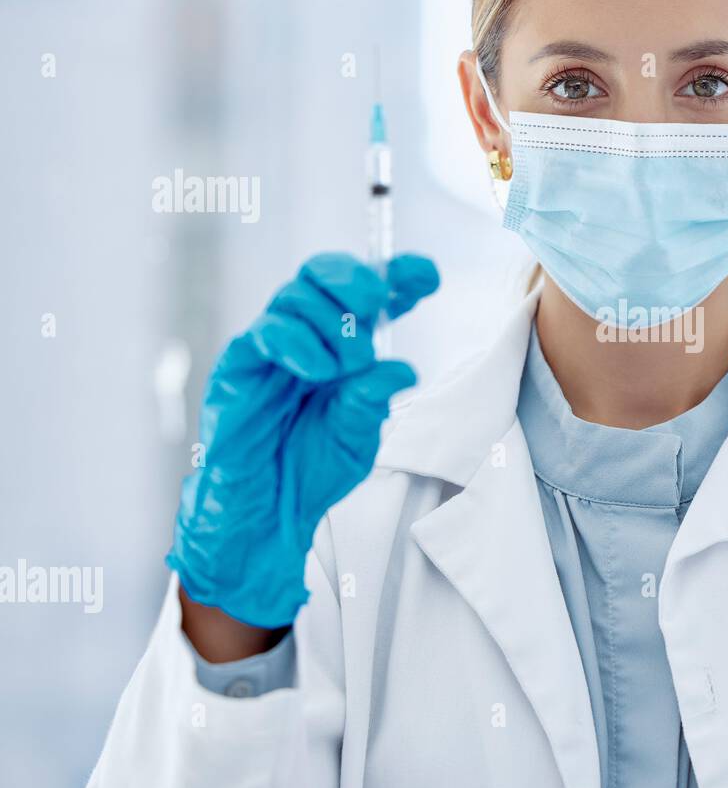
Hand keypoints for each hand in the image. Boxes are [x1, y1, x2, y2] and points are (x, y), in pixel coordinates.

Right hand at [166, 252, 439, 628]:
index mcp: (343, 347)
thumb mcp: (358, 434)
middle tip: (376, 304)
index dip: (398, 276)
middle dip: (357, 279)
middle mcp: (306, 338)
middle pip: (323, 273)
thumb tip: (403, 368)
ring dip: (331, 322)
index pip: (368, 295)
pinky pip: (265, 333)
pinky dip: (298, 342)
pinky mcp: (239, 367)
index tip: (427, 275)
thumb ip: (374, 397)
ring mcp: (271, 349)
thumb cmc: (310, 470)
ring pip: (296, 296)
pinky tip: (319, 371)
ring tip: (347, 365)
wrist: (266, 513)